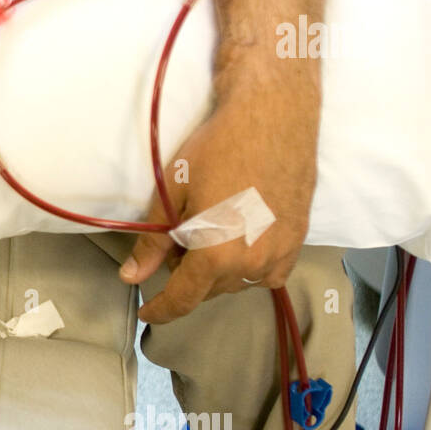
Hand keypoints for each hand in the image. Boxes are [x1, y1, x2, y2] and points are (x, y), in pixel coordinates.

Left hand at [120, 87, 317, 323]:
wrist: (272, 116)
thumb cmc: (218, 149)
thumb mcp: (172, 195)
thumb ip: (152, 244)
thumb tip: (131, 276)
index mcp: (216, 257)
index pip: (182, 300)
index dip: (161, 310)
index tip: (149, 313)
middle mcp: (252, 265)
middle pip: (209, 290)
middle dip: (187, 276)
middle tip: (176, 240)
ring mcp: (280, 254)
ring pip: (237, 283)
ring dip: (216, 271)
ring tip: (205, 231)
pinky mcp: (298, 240)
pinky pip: (267, 272)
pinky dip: (246, 265)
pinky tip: (237, 239)